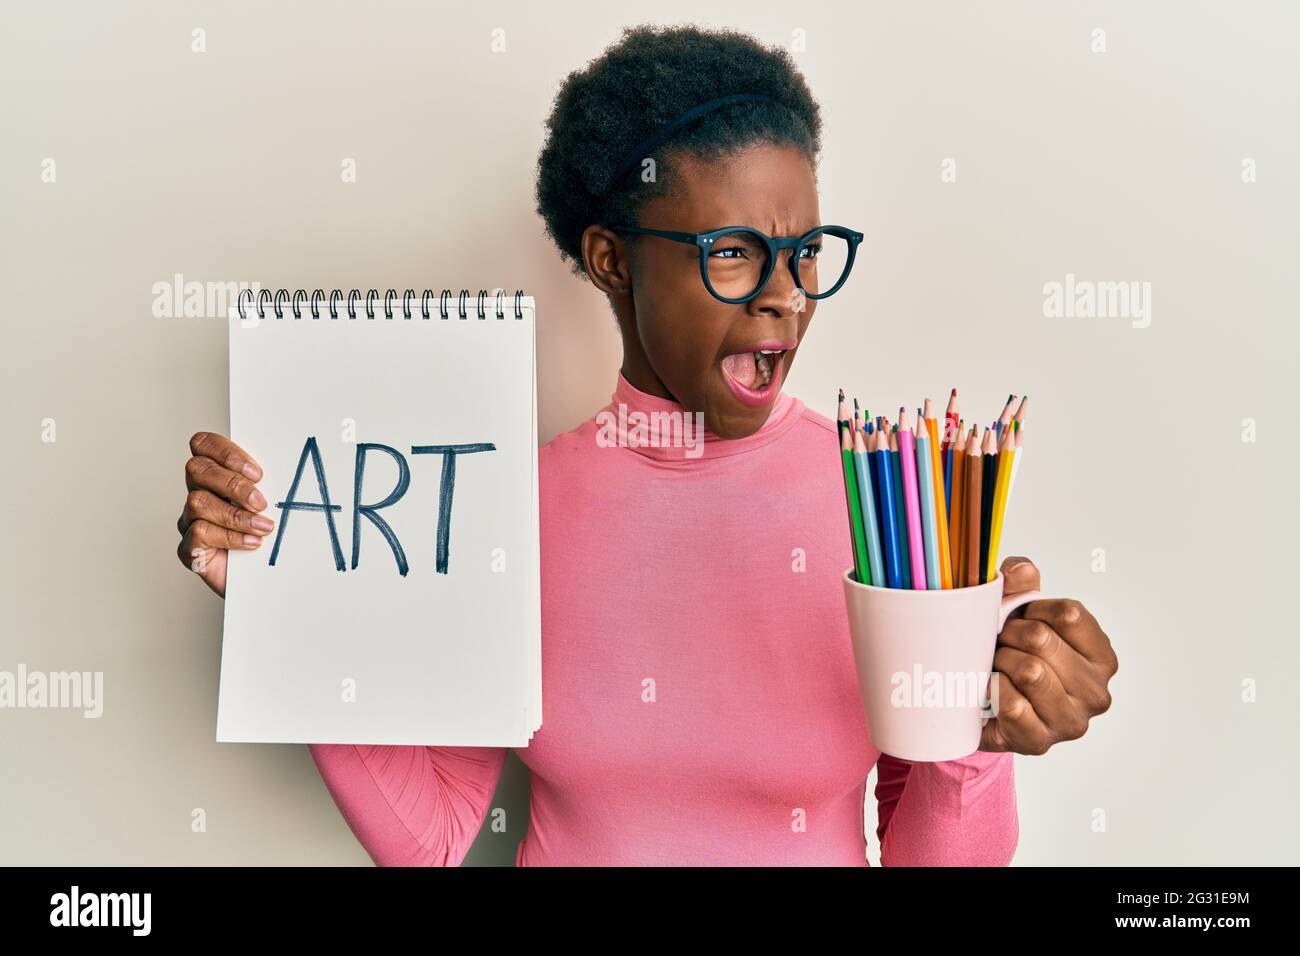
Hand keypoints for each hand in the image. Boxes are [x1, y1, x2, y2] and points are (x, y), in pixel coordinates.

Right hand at [175, 432, 272, 597]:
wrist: (266, 579)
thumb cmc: (270, 535)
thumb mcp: (273, 503)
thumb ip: (269, 483)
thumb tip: (288, 465)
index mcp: (216, 474)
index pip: (203, 444)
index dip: (226, 452)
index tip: (258, 473)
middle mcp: (198, 493)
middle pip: (197, 469)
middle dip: (233, 484)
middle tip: (261, 502)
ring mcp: (190, 520)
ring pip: (198, 502)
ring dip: (236, 515)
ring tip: (264, 527)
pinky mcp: (189, 548)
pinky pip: (199, 533)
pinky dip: (230, 537)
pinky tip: (252, 544)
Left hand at [980, 556, 1117, 754]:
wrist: (986, 704)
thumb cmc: (1011, 653)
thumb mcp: (1016, 610)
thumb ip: (1019, 581)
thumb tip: (1023, 570)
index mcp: (1101, 656)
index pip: (1069, 614)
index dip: (1032, 608)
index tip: (1021, 618)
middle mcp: (1096, 692)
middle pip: (1041, 639)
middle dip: (1008, 634)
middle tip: (999, 644)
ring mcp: (1071, 722)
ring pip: (1029, 670)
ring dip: (999, 661)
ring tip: (996, 665)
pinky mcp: (1039, 742)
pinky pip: (1012, 704)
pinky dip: (992, 689)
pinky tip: (989, 689)